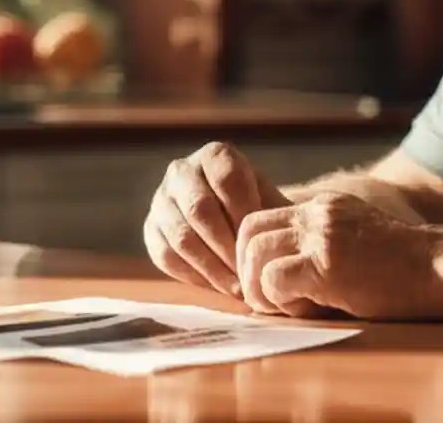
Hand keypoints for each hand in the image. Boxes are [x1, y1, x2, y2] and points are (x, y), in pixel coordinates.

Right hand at [143, 142, 291, 296]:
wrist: (230, 221)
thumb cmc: (260, 212)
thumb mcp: (272, 204)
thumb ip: (280, 215)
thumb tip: (291, 238)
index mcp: (214, 155)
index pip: (227, 179)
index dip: (245, 213)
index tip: (262, 241)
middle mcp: (182, 171)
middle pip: (199, 209)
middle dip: (227, 246)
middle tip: (249, 273)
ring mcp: (161, 200)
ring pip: (181, 236)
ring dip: (212, 267)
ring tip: (237, 287)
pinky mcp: (151, 229)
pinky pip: (166, 256)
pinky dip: (194, 276)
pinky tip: (218, 286)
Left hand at [235, 192, 442, 318]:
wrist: (441, 271)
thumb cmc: (405, 272)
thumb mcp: (357, 243)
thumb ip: (319, 250)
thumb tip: (276, 280)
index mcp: (323, 208)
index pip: (262, 219)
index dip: (253, 254)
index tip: (266, 283)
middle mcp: (318, 214)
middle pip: (249, 229)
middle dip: (245, 268)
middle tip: (264, 298)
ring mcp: (322, 235)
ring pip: (255, 252)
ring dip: (258, 286)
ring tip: (282, 306)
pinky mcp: (327, 263)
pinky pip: (274, 277)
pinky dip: (277, 299)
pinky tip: (303, 309)